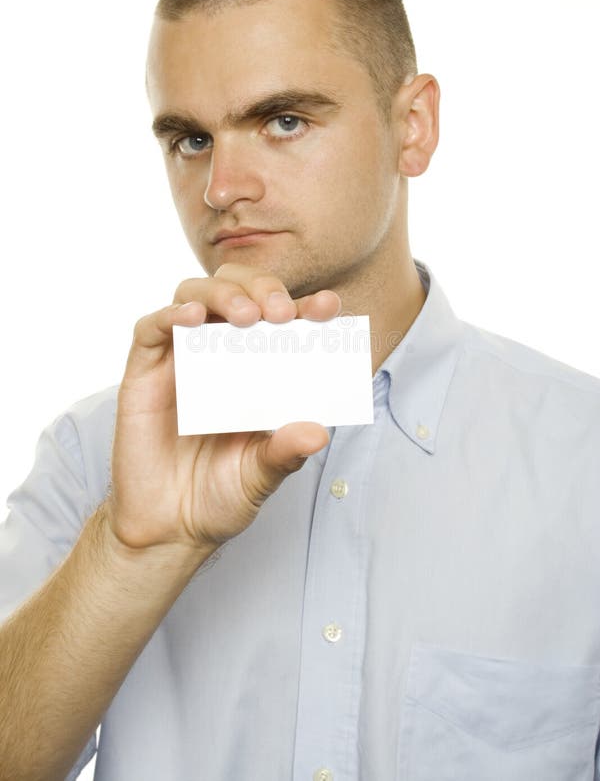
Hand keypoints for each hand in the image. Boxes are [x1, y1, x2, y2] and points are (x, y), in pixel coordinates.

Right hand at [105, 263, 341, 556]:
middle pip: (238, 290)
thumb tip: (318, 433)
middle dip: (263, 288)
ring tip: (247, 317)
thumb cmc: (220, 494)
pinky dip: (171, 315)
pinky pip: (152, 328)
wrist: (168, 529)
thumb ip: (286, 452)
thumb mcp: (262, 474)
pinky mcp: (144, 372)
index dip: (307, 307)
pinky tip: (193, 320)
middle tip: (282, 313)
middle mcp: (220, 354)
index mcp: (258, 369)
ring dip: (223, 294)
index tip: (329, 307)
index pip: (284, 322)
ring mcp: (181, 358)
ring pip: (195, 295)